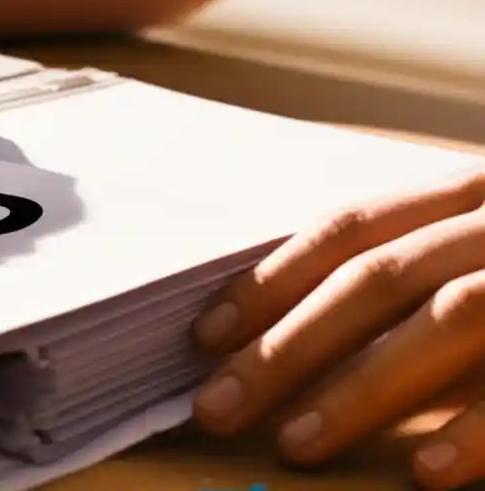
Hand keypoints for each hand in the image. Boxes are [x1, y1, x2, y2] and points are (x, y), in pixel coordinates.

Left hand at [190, 169, 484, 489]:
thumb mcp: (478, 256)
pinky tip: (423, 472)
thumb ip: (410, 283)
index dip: (273, 281)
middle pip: (379, 277)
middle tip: (217, 409)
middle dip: (288, 345)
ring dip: (361, 387)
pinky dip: (476, 427)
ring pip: (449, 318)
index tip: (204, 336)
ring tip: (295, 445)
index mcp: (468, 196)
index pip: (351, 229)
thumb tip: (284, 334)